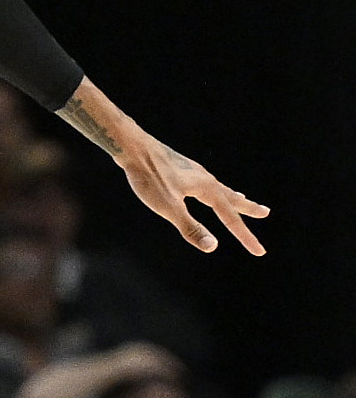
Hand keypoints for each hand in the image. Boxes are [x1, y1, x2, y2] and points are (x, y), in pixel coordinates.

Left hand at [67, 85, 265, 256]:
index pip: (231, 218)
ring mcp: (192, 171)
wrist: (132, 146)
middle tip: (266, 212)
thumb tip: (213, 247)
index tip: (260, 252)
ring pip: (218, 187)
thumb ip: (190, 227)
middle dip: (248, 208)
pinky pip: (204, 182)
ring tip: (242, 199)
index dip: (245, 237)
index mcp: (206, 188)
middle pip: (231, 197)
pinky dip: (213, 189)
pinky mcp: (179, 167)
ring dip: (232, 197)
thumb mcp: (168, 207)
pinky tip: (202, 188)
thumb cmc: (149, 177)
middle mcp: (204, 177)